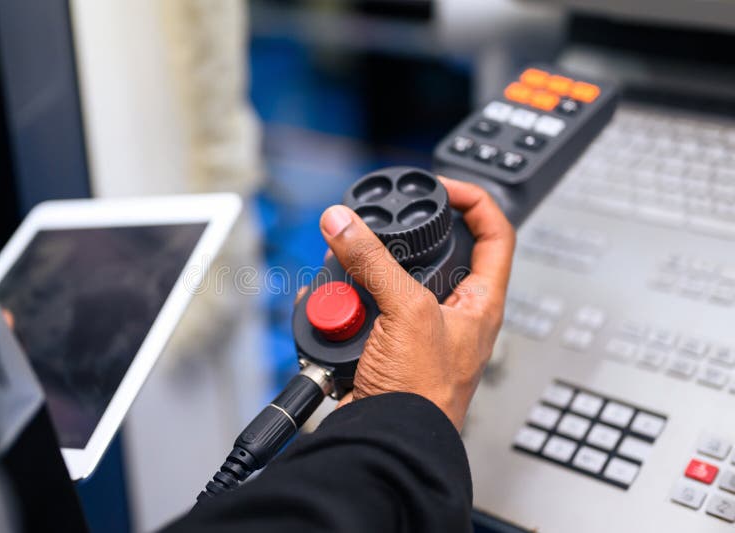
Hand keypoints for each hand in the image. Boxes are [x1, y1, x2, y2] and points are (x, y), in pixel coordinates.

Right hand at [317, 177, 514, 429]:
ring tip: (342, 272)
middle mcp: (450, 312)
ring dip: (358, 275)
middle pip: (428, 253)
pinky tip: (328, 304)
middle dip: (392, 243)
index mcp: (480, 302)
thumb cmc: (422, 396)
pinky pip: (360, 308)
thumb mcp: (406, 314)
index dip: (474, 201)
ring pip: (385, 280)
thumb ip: (375, 263)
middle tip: (370, 231)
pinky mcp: (381, 342)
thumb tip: (345, 223)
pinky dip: (340, 302)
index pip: (495, 233)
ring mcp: (413, 328)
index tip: (441, 186)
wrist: (386, 443)